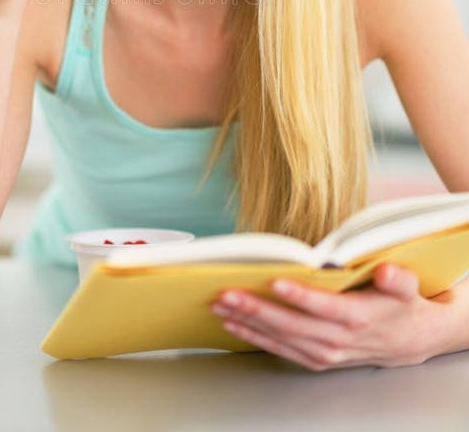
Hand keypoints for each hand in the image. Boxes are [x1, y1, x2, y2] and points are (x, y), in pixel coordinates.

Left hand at [210, 263, 449, 370]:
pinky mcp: (315, 359)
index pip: (324, 307)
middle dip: (257, 309)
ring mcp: (325, 352)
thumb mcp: (408, 285)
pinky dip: (254, 339)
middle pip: (292, 325)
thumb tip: (386, 271)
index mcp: (358, 317)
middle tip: (227, 294)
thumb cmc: (399, 305)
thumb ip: (397, 278)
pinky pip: (280, 350)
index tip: (274, 281)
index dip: (299, 296)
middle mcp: (338, 339)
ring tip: (220, 306)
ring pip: (280, 339)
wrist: (408, 340)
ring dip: (248, 323)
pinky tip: (232, 325)